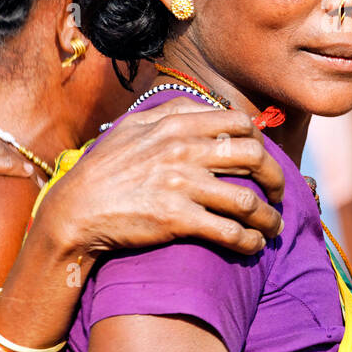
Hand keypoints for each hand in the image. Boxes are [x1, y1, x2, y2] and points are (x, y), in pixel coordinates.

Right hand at [35, 98, 284, 258]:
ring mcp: (181, 185)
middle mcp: (183, 150)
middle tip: (277, 193)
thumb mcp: (132, 127)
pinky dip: (249, 240)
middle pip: (254, 156)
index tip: (263, 158)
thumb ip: (170, 112)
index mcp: (176, 125)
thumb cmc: (103, 170)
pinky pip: (229, 231)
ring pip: (247, 199)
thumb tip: (203, 106)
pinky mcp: (177, 219)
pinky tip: (253, 245)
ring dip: (269, 216)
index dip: (261, 141)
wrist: (74, 212)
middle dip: (275, 177)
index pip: (240, 123)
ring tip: (273, 226)